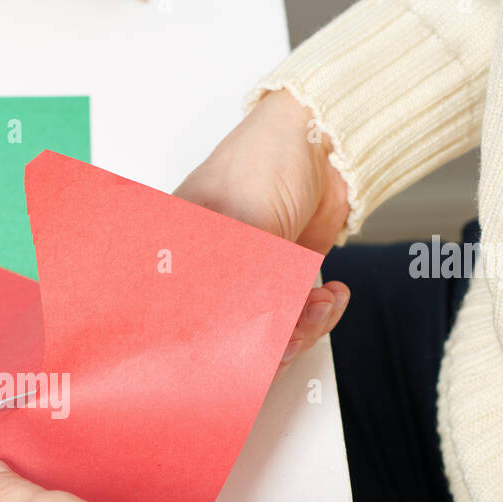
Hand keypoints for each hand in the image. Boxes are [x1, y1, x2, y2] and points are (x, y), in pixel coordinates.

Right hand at [175, 89, 351, 374]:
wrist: (328, 142)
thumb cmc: (266, 159)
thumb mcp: (241, 225)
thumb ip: (235, 281)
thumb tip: (230, 333)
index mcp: (175, 261)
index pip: (174, 324)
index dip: (196, 352)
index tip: (224, 359)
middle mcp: (206, 278)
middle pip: (218, 343)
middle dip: (260, 349)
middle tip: (286, 334)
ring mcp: (246, 284)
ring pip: (261, 341)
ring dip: (298, 333)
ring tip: (317, 305)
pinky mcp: (282, 286)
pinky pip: (295, 324)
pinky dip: (318, 318)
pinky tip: (329, 296)